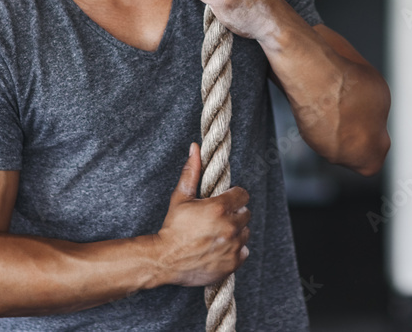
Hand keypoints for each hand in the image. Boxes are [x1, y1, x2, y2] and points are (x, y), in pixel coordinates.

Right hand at [152, 143, 250, 286]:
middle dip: (235, 213)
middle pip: (246, 213)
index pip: (243, 195)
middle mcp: (229, 226)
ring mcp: (232, 246)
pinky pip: (244, 251)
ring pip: (246, 232)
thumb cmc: (172, 228)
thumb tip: (195, 148)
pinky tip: (220, 247)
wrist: (165, 260)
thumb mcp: (180, 198)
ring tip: (217, 233)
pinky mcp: (232, 262)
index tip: (224, 201)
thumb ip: (191, 172)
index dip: (234, 197)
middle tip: (218, 218)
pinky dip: (235, 249)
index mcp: (219, 208)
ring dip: (236, 231)